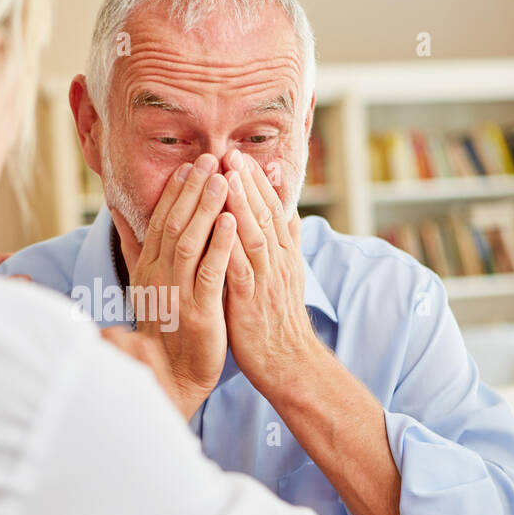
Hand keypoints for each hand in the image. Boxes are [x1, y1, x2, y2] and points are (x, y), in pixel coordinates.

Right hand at [110, 153, 237, 418]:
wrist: (171, 379)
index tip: (190, 164)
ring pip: (189, 241)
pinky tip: (233, 221)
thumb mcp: (147, 286)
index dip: (175, 191)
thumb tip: (122, 217)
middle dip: (192, 189)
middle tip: (210, 158)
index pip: (160, 221)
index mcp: (148, 269)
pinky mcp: (198, 312)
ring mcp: (176, 294)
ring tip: (222, 179)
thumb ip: (138, 250)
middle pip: (173, 223)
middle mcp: (158, 277)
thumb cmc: (165, 332)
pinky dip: (220, 245)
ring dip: (206, 208)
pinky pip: (208, 272)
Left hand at [219, 148, 319, 389]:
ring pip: (255, 234)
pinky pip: (241, 268)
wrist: (287, 361)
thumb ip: (288, 242)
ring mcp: (266, 280)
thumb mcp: (288, 275)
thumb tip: (291, 211)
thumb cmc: (279, 318)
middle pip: (264, 214)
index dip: (256, 181)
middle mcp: (277, 261)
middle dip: (248, 182)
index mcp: (282, 254)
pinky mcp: (251, 300)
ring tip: (227, 176)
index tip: (242, 155)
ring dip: (241, 204)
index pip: (271, 210)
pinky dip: (232, 245)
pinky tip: (222, 225)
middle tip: (232, 153)